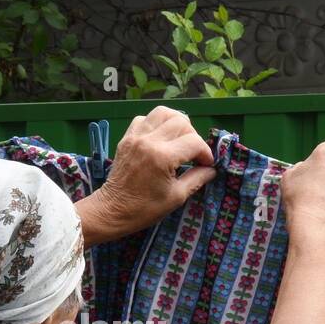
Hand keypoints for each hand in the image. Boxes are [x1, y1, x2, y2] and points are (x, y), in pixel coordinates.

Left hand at [75, 106, 216, 244]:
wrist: (112, 210)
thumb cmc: (144, 208)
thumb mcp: (176, 197)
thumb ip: (197, 179)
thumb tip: (211, 169)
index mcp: (162, 157)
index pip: (194, 142)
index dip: (205, 153)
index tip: (206, 164)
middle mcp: (149, 141)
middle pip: (181, 122)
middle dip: (193, 136)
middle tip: (193, 153)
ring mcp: (136, 136)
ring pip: (163, 113)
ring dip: (176, 123)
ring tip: (179, 139)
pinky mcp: (127, 137)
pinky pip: (145, 118)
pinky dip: (157, 124)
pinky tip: (160, 138)